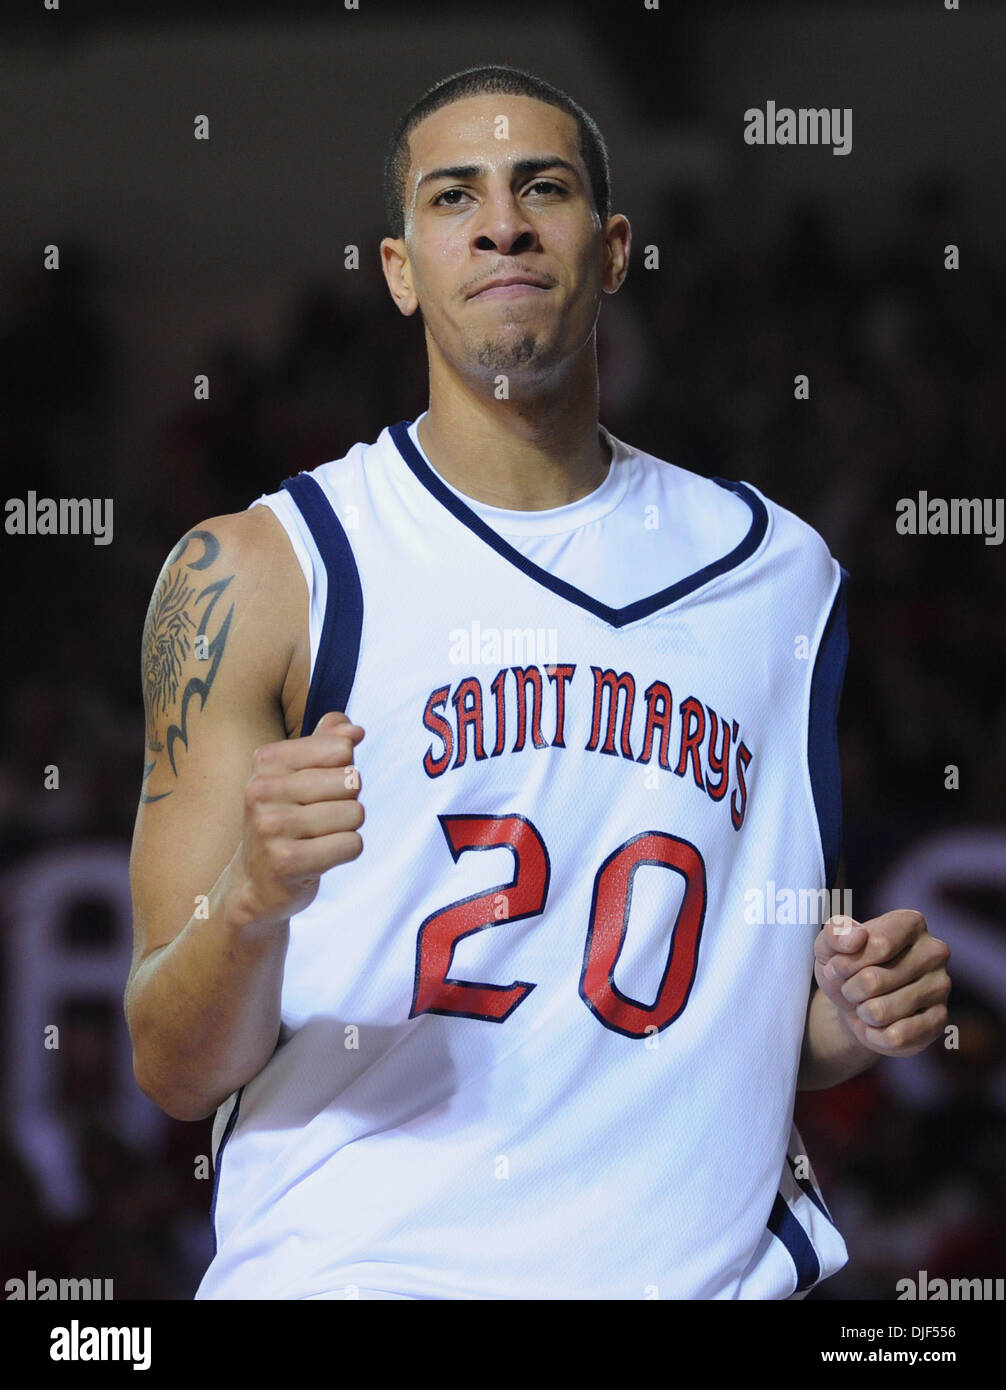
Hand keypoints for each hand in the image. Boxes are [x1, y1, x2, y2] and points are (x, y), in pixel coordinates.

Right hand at [229, 710, 365, 927]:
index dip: (343, 771)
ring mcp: (271, 826)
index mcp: (267, 761)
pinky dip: (346, 852)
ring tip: (318, 839)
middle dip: (347, 802)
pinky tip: (319, 858)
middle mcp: (262, 790)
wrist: (258, 883)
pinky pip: (352, 844)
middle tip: (319, 820)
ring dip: (347, 829)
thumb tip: (355, 730)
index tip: (317, 791)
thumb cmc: (286, 821)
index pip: (341, 748)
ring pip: (355, 813)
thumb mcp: (299, 776)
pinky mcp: (286, 861)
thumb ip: (328, 743)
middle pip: (351, 780)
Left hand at [813, 910, 950, 1057]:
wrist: (855, 1005)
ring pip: (882, 1011)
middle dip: (851, 989)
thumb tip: (858, 937)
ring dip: (862, 1012)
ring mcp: (941, 986)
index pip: (877, 945)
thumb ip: (834, 933)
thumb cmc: (846, 968)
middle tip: (853, 988)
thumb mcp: (828, 946)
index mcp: (910, 923)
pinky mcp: (940, 1020)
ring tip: (866, 1005)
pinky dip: (875, 1035)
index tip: (839, 966)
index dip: (846, 963)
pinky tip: (879, 1026)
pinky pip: (896, 1037)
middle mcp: (934, 951)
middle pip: (873, 980)